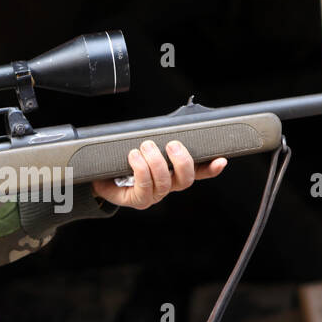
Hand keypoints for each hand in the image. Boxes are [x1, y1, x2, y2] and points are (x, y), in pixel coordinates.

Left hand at [91, 140, 226, 209]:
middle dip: (181, 160)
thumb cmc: (125, 160)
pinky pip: (144, 186)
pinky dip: (140, 167)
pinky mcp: (137, 200)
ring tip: (145, 146)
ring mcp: (153, 195)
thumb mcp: (144, 147)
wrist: (101, 177)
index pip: (198, 172)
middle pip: (185, 179)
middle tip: (170, 144)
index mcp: (173, 173)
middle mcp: (166, 186)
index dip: (210, 168)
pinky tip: (134, 156)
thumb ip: (159, 138)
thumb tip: (170, 122)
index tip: (220, 160)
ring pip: (163, 181)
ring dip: (155, 161)